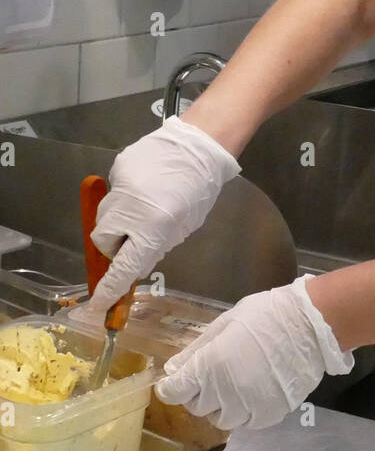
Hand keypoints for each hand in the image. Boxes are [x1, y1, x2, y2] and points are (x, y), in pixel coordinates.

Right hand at [86, 116, 240, 316]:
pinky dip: (125, 199)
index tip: (98, 305)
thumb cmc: (200, 190)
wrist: (198, 145)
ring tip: (142, 212)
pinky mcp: (118, 169)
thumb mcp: (184, 226)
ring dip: (118, 223)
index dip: (110, 289)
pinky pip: (114, 193)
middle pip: (103, 240)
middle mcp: (130, 210)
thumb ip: (157, 245)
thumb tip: (138, 260)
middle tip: (132, 241)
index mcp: (152, 229)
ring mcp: (120, 187)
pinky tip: (145, 188)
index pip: (124, 268)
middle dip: (114, 246)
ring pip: (104, 216)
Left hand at [153, 276, 354, 429]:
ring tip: (231, 387)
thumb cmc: (266, 315)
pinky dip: (243, 412)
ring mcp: (249, 407)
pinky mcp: (270, 415)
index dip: (170, 387)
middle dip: (197, 393)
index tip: (172, 382)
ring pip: (221, 419)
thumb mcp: (226, 322)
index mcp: (210, 366)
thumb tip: (173, 369)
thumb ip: (197, 349)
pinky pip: (246, 423)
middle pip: (196, 407)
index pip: (175, 392)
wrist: (312, 326)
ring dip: (219, 406)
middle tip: (209, 376)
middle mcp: (225, 393)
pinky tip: (251, 393)